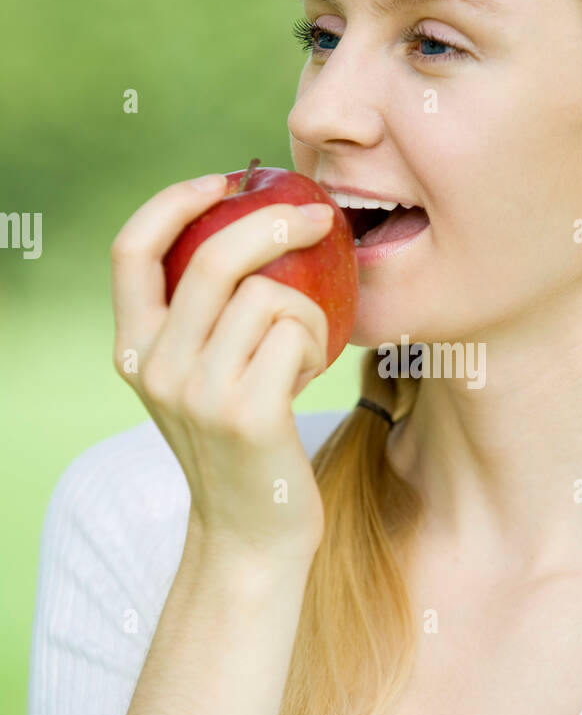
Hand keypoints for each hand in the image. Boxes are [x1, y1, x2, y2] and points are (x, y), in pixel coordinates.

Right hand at [111, 173, 335, 563]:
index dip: (174, 200)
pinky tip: (309, 377)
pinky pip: (297, 332)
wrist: (251, 534)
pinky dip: (319, 343)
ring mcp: (198, 392)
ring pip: (269, 296)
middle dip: (274, 222)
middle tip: (319, 217)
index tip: (223, 180)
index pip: (130, 248)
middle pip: (213, 257)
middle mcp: (155, 367)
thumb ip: (202, 320)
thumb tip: (251, 224)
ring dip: (308, 312)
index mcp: (134, 349)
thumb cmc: (243, 445)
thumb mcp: (200, 379)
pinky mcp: (248, 413)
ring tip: (304, 352)